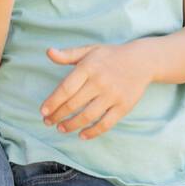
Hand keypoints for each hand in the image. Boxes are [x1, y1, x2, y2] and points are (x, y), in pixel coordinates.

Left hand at [40, 42, 154, 139]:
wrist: (142, 61)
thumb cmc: (110, 56)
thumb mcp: (89, 50)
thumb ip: (68, 54)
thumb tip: (48, 52)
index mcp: (88, 67)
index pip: (66, 88)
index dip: (53, 102)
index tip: (43, 111)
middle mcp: (100, 81)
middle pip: (73, 104)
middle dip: (58, 115)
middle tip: (48, 122)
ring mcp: (112, 95)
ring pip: (87, 116)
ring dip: (71, 125)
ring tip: (61, 128)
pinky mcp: (124, 106)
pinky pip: (106, 123)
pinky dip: (92, 132)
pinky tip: (82, 135)